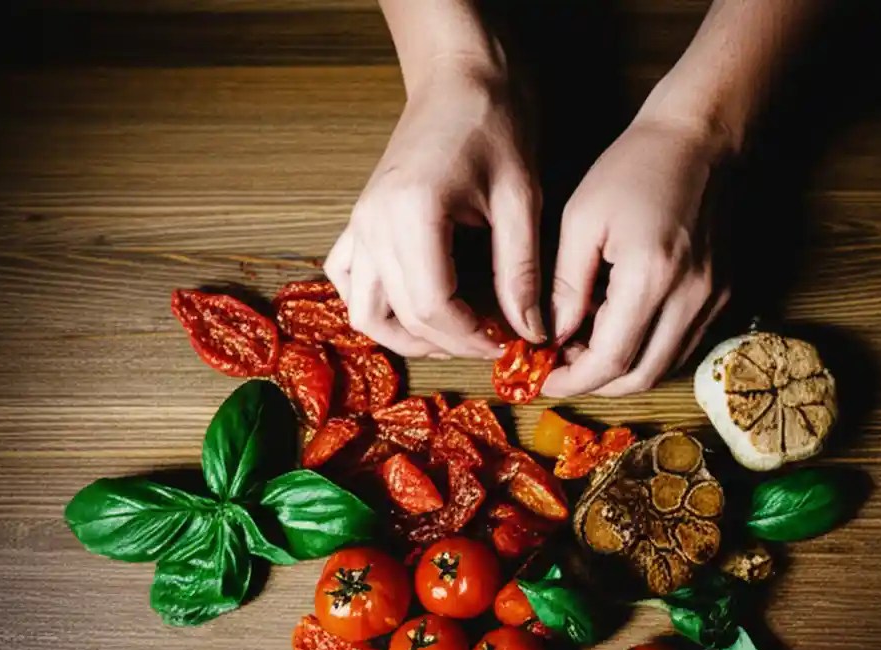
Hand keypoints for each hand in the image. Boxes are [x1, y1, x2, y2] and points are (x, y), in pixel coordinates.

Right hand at [325, 60, 543, 357]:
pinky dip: (377, 307)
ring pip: (365, 311)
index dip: (471, 338)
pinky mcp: (360, 220)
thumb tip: (531, 330)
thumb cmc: (495, 123)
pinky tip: (419, 307)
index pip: (432, 307)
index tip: (507, 342)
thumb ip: (521, 270)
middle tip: (494, 338)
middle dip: (451, 342)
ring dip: (409, 336)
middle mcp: (373, 222)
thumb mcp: (521, 197)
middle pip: (401, 316)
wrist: (461, 76)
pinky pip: (350, 282)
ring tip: (457, 332)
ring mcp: (359, 222)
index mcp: (413, 212)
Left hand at [543, 117, 731, 396]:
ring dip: (622, 368)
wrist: (701, 136)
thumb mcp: (582, 220)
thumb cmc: (636, 167)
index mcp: (652, 278)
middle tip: (560, 368)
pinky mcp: (723, 293)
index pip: (611, 361)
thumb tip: (553, 337)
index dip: (573, 380)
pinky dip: (647, 347)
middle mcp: (692, 298)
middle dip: (596, 383)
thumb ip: (566, 286)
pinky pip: (682, 341)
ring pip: (665, 365)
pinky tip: (617, 324)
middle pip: (642, 376)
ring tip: (583, 345)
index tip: (542, 378)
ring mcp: (714, 299)